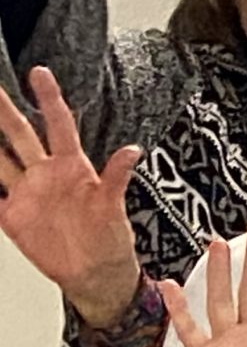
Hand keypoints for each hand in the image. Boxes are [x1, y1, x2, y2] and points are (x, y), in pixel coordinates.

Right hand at [0, 67, 141, 324]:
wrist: (96, 273)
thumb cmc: (110, 238)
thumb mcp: (116, 207)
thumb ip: (117, 177)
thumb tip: (133, 151)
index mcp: (73, 167)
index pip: (59, 124)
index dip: (49, 98)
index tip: (39, 72)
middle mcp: (46, 174)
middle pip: (20, 135)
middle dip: (5, 111)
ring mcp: (28, 193)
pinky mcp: (14, 216)